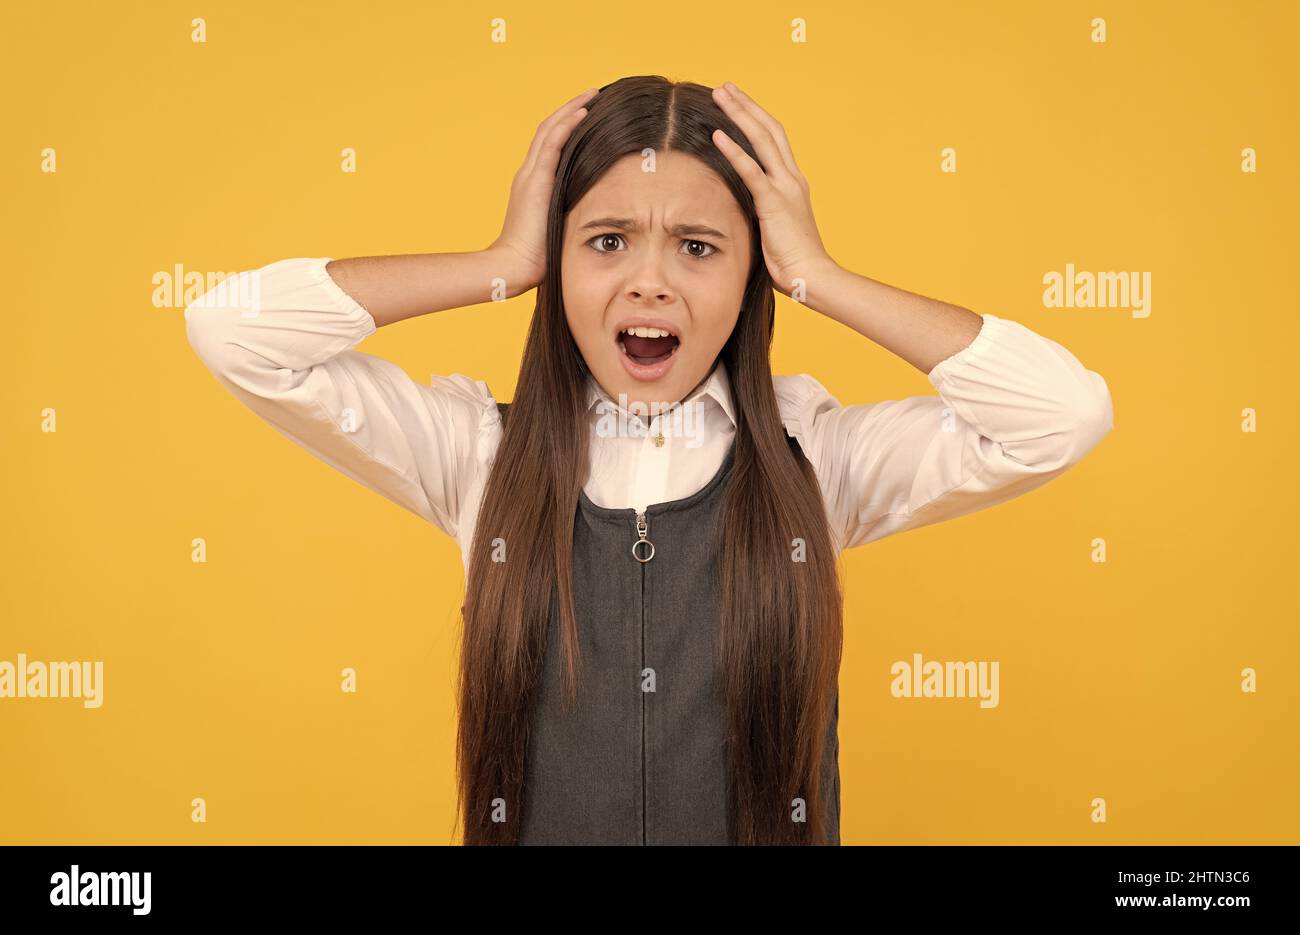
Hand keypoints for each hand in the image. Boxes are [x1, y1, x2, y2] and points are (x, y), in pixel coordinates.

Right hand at [489, 87, 598, 292]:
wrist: (513, 266)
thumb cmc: (536, 256)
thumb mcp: (556, 227)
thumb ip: (569, 213)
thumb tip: (595, 213)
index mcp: (533, 183)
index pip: (550, 145)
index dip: (567, 126)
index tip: (588, 114)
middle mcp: (529, 173)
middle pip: (550, 130)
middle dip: (571, 110)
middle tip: (593, 94)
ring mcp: (530, 175)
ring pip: (551, 130)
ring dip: (572, 110)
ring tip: (592, 95)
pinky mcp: (535, 181)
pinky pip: (552, 145)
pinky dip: (567, 126)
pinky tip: (583, 113)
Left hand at [710, 82, 834, 296]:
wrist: (812, 276)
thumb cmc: (794, 263)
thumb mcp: (776, 230)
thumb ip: (764, 213)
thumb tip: (744, 211)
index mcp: (794, 184)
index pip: (775, 141)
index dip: (756, 119)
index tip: (738, 104)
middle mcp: (792, 179)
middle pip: (769, 129)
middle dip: (746, 105)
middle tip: (725, 87)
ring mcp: (785, 188)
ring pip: (762, 139)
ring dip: (739, 114)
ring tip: (720, 96)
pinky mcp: (774, 202)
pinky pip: (751, 170)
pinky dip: (733, 150)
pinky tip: (717, 134)